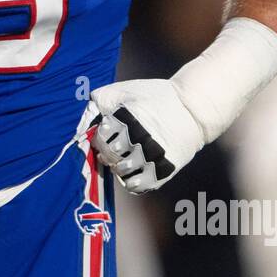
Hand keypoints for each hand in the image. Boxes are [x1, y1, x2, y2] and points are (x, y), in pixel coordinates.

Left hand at [80, 78, 204, 192]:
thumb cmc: (157, 97)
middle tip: (112, 148)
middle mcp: (141, 139)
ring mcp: (154, 157)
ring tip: (123, 158)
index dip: (100, 137)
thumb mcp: (126, 89)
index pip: (101, 138)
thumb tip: (83, 112)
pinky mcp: (164, 171)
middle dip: (107, 152)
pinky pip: (137, 186)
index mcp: (130, 119)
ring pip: (122, 172)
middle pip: (110, 156)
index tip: (107, 133)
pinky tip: (132, 171)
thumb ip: (101, 99)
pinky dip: (130, 181)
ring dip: (118, 166)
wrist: (193, 110)